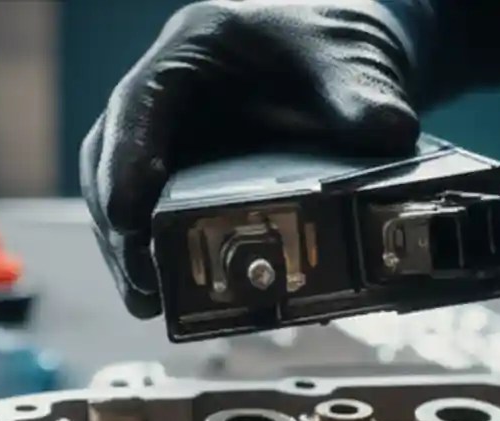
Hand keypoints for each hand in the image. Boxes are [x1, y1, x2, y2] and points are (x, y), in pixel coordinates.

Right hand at [80, 0, 419, 317]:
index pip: (137, 104)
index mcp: (190, 52)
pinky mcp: (186, 179)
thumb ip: (363, 94)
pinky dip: (161, 255)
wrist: (342, 57)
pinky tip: (175, 295)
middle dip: (118, 226)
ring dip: (129, 250)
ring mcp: (170, 141)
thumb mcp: (349, 57)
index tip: (127, 215)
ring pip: (123, 194)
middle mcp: (166, 99)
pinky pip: (156, 218)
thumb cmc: (329, 40)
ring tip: (149, 301)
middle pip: (111, 159)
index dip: (125, 160)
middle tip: (142, 282)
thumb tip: (388, 132)